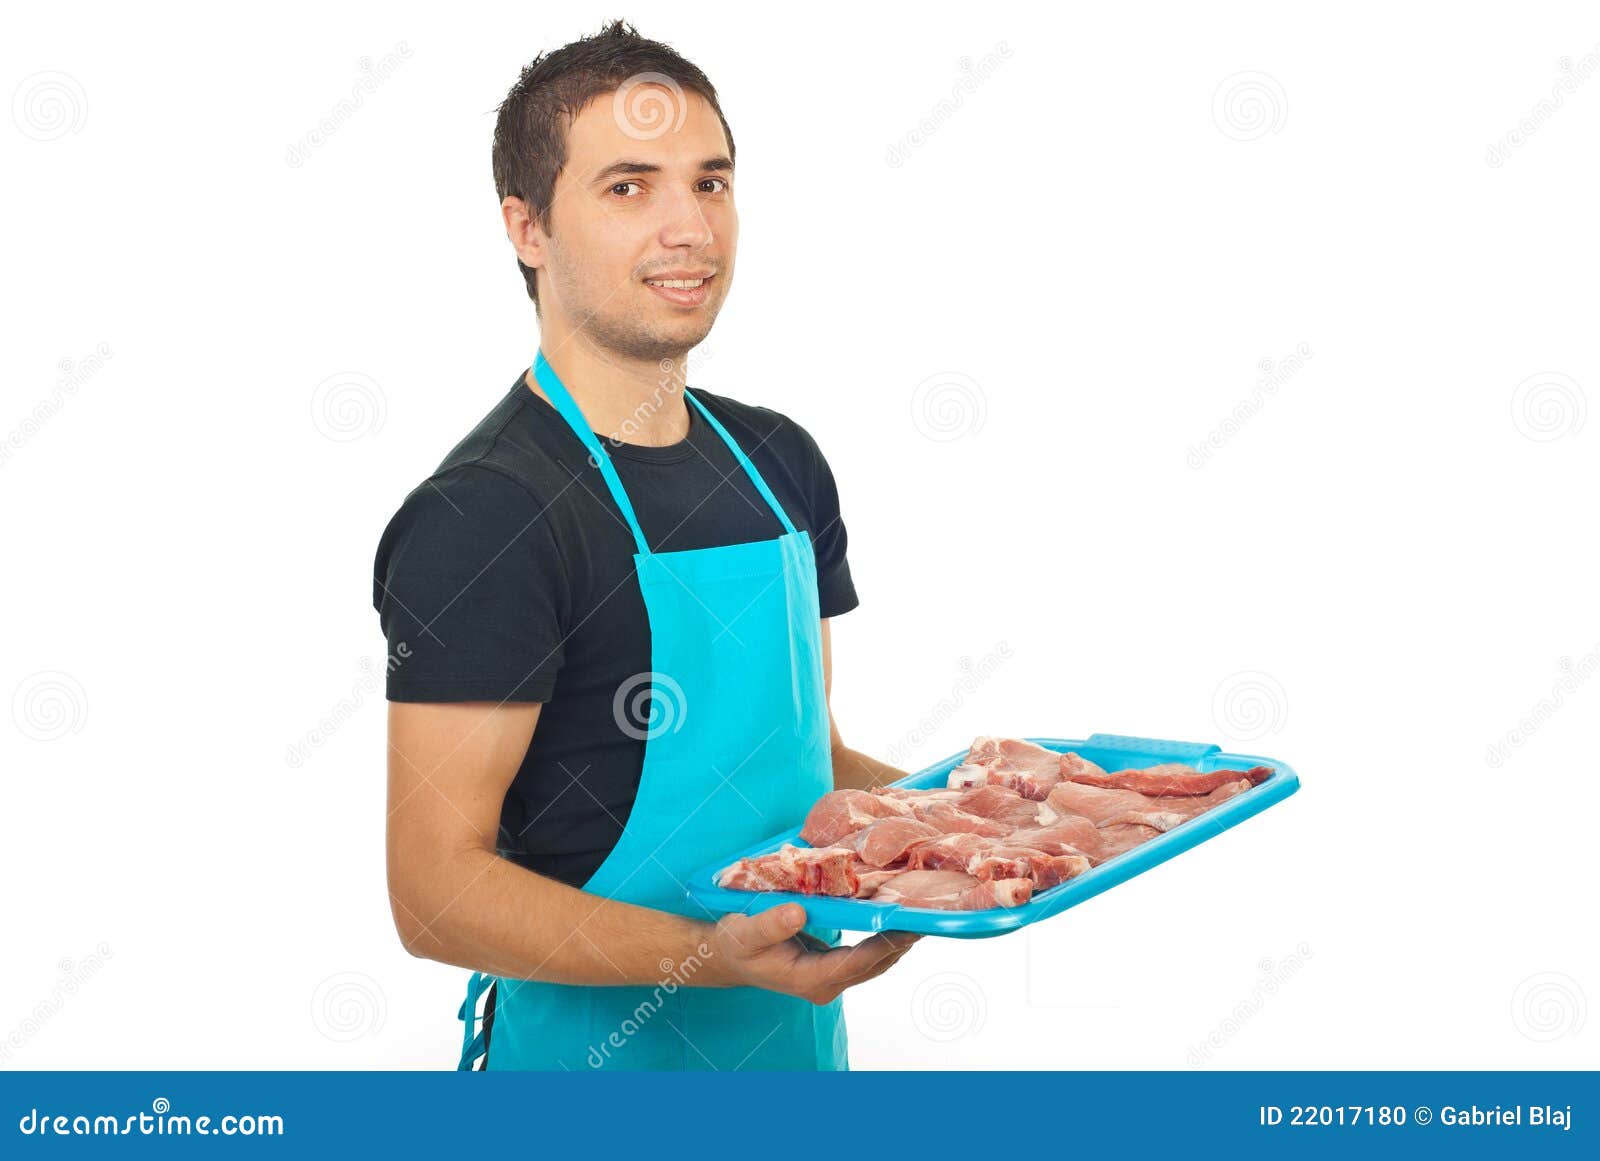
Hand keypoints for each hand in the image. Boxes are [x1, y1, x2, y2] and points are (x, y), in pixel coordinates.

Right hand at [708, 903, 920, 1004]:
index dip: (886, 944)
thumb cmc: (736, 944)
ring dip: (897, 941)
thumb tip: (798, 913)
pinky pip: (865, 956)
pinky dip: (882, 938)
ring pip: (874, 963)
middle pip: (875, 965)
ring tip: (921, 913)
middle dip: (902, 942)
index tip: (910, 925)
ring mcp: (829, 979)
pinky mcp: (831, 968)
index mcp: (809, 979)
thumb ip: (771, 924)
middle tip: (928, 913)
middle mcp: (824, 985)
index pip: (858, 962)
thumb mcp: (745, 932)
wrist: (727, 958)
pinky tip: (894, 918)